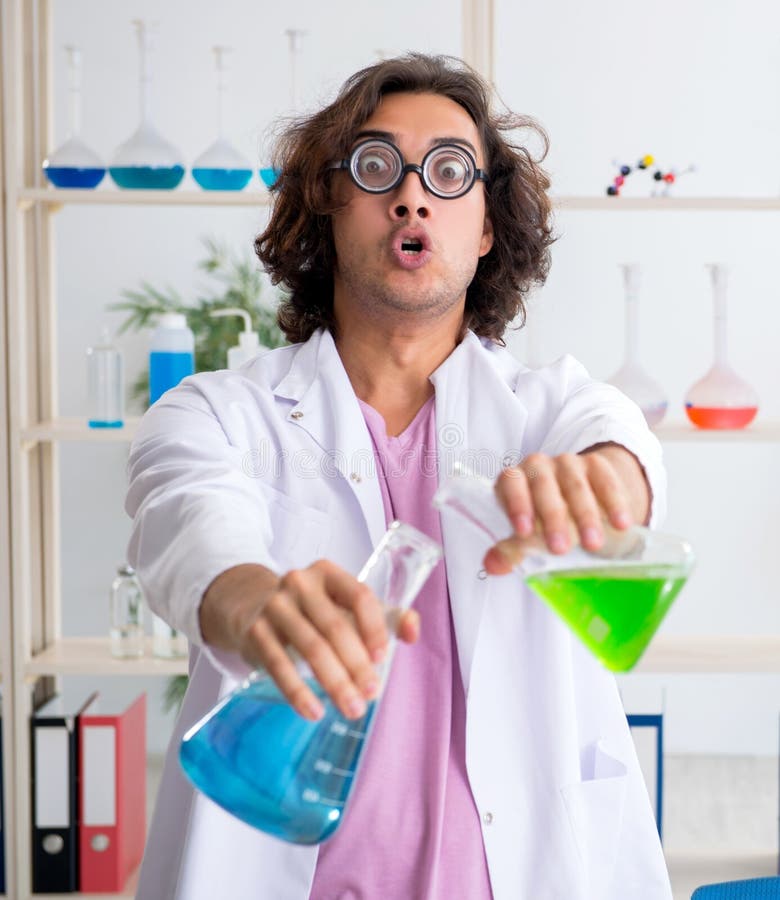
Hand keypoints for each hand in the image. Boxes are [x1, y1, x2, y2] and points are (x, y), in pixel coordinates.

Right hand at [228, 560, 419, 721]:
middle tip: (371, 694)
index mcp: (329, 573)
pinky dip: (297, 692)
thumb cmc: (311, 609)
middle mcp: (300, 583)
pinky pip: (278, 664)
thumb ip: (384, 616)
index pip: (359, 595)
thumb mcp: (344, 604)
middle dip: (357, 665)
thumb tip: (413, 631)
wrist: (251, 604)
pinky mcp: (256, 631)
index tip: (383, 658)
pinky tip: (313, 712)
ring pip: (311, 647)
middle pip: (335, 627)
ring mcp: (276, 605)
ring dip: (334, 683)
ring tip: (352, 708)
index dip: (374, 628)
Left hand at [484, 447, 642, 574]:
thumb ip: (510, 550)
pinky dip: (615, 503)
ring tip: (593, 545)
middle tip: (560, 549)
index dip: (516, 506)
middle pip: (543, 486)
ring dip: (585, 516)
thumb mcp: (527, 535)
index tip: (524, 532)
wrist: (580, 498)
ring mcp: (568, 463)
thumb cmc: (543, 519)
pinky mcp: (597, 465)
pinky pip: (606, 481)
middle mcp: (538, 466)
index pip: (510, 484)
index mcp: (514, 479)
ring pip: (575, 485)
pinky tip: (622, 524)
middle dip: (552, 518)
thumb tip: (492, 566)